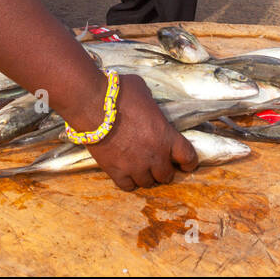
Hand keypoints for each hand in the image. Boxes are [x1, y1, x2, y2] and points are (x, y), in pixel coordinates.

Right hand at [85, 75, 198, 189]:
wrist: (91, 103)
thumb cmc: (118, 93)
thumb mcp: (143, 91)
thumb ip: (151, 104)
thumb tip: (147, 105)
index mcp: (166, 135)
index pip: (188, 157)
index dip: (189, 162)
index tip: (185, 164)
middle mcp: (155, 155)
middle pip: (167, 175)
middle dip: (164, 170)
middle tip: (157, 163)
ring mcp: (135, 166)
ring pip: (147, 183)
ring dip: (146, 176)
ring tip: (140, 168)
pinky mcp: (116, 171)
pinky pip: (128, 186)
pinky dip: (128, 181)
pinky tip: (126, 173)